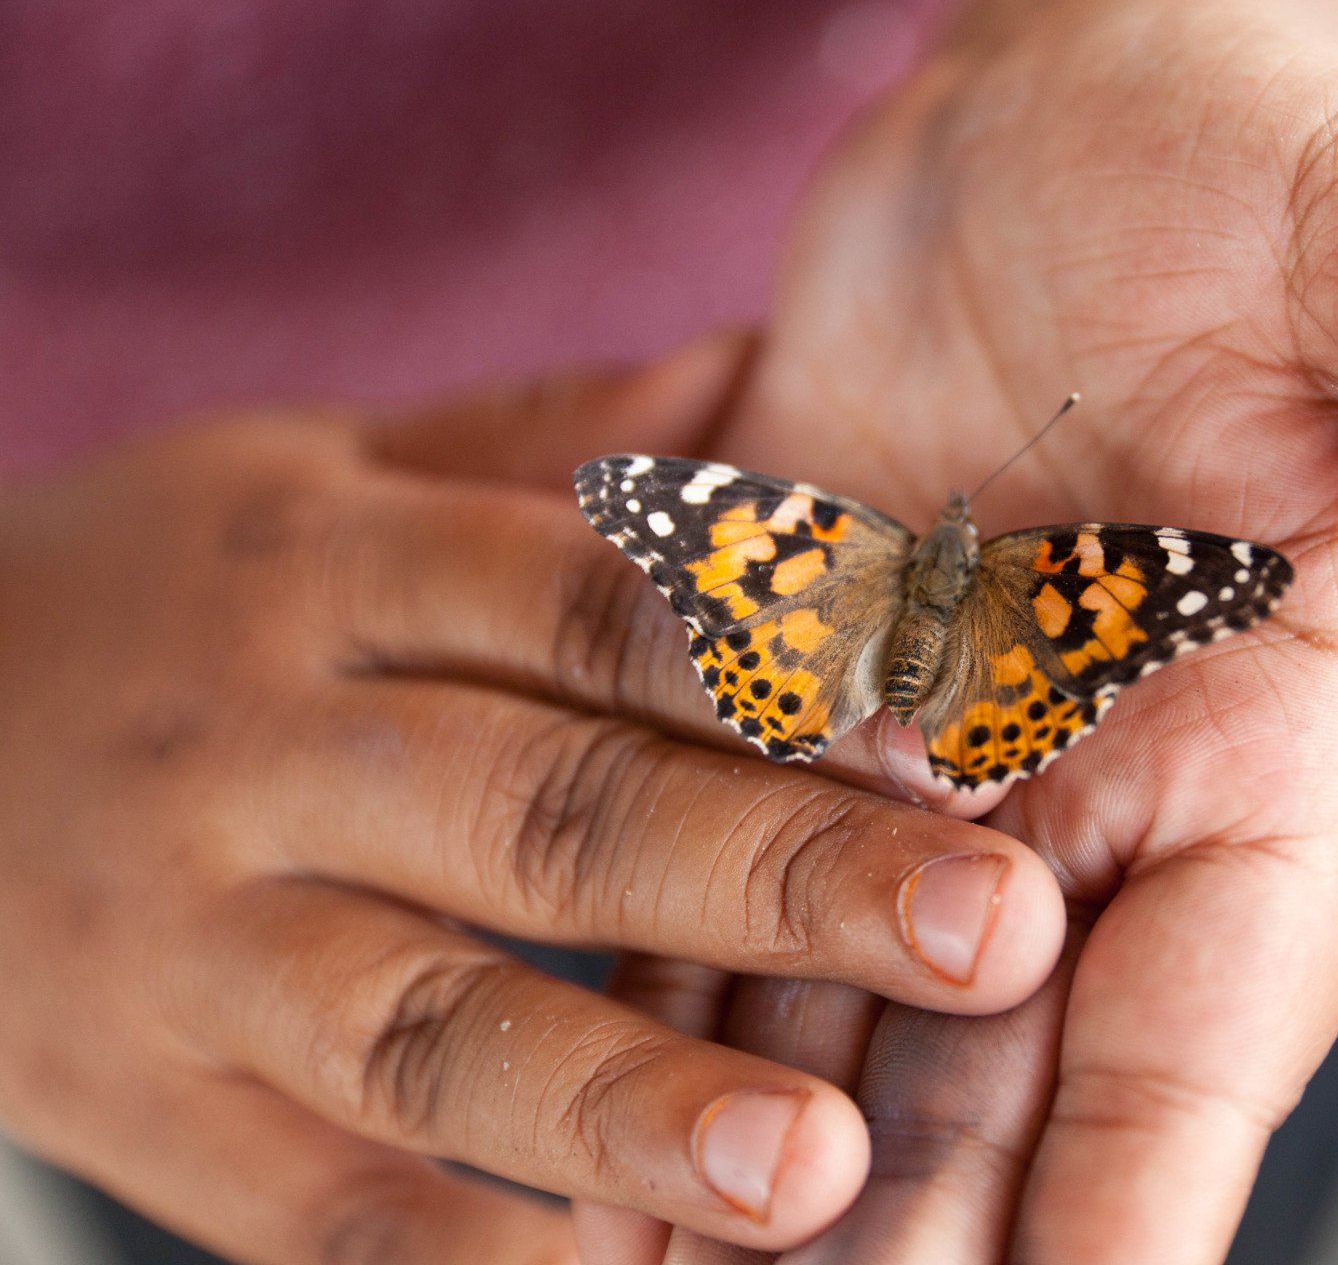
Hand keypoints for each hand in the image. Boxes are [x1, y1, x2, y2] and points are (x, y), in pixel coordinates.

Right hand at [0, 345, 1067, 1262]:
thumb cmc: (165, 592)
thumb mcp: (320, 473)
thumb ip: (550, 441)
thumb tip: (782, 359)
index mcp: (338, 569)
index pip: (578, 598)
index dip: (771, 651)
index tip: (953, 707)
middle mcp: (270, 751)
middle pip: (546, 812)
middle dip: (775, 877)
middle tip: (991, 932)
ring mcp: (194, 944)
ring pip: (432, 1032)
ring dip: (631, 1109)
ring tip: (817, 1177)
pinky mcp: (144, 1106)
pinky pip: (310, 1211)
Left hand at [598, 0, 1337, 1260]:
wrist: (1056, 101)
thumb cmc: (1249, 159)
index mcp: (1268, 752)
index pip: (1201, 1036)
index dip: (1135, 1212)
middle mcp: (1094, 800)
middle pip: (998, 1088)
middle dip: (907, 1246)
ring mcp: (928, 764)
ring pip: (832, 1025)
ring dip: (747, 1172)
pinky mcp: (791, 699)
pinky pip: (707, 884)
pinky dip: (642, 1002)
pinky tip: (557, 1113)